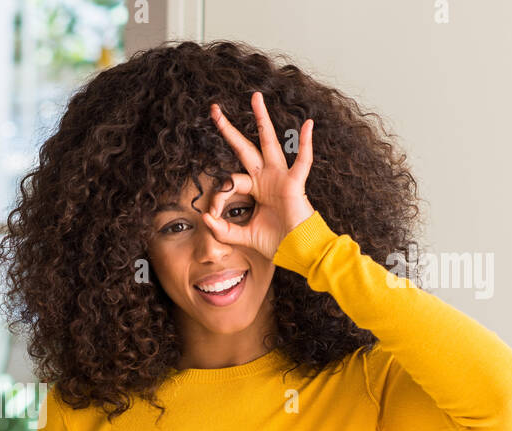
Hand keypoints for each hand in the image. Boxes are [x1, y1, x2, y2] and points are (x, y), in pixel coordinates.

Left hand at [204, 92, 314, 259]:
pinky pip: (302, 161)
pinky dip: (306, 144)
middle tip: (215, 110)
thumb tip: (204, 217)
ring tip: (255, 98)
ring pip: (269, 142)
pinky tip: (307, 125)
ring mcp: (280, 177)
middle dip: (229, 129)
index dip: (217, 197)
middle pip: (245, 147)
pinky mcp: (294, 184)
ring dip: (262, 119)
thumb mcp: (241, 236)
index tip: (212, 216)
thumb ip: (221, 229)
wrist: (296, 251)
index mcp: (255, 188)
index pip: (229, 181)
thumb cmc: (274, 242)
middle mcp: (266, 177)